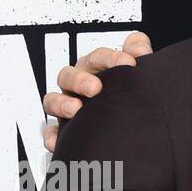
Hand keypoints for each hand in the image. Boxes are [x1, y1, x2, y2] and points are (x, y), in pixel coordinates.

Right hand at [42, 31, 153, 148]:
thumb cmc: (131, 95)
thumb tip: (140, 47)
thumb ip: (139, 54)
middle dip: (80, 79)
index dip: (110, 58)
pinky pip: (52, 134)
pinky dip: (52, 137)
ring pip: (52, 101)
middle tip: (96, 88)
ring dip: (61, 104)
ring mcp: (68, 108)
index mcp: (96, 70)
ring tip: (76, 110)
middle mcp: (78, 86)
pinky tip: (57, 143)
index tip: (128, 63)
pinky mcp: (64, 132)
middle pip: (68, 75)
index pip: (98, 58)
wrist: (138, 131)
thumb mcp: (138, 74)